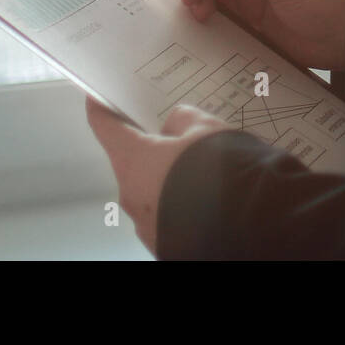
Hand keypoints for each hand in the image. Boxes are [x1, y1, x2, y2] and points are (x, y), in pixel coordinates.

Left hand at [85, 96, 231, 253]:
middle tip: (183, 141)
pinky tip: (209, 199)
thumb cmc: (222, 174)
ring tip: (206, 175)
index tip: (97, 99)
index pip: (105, 127)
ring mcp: (146, 226)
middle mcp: (132, 197)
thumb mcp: (206, 128)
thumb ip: (183, 120)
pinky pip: (168, 216)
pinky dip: (182, 205)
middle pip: (133, 163)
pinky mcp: (164, 245)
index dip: (102, 109)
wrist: (247, 226)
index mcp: (133, 161)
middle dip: (154, 151)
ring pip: (152, 192)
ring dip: (170, 181)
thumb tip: (176, 129)